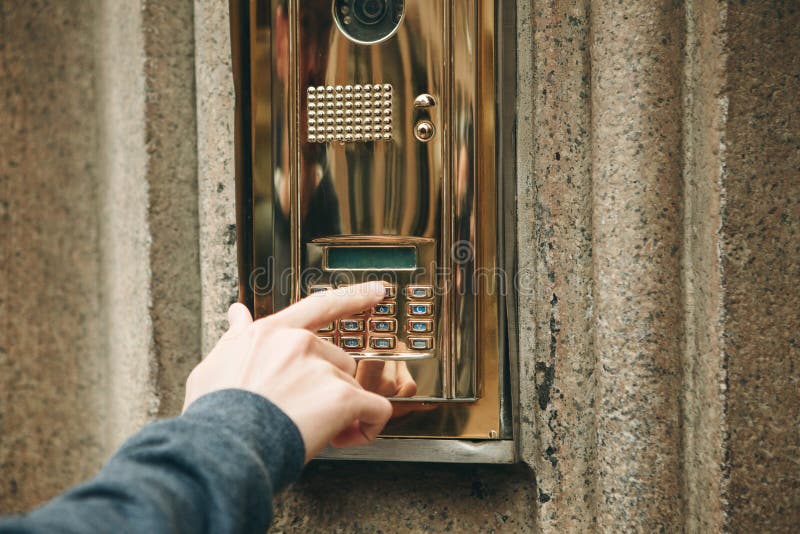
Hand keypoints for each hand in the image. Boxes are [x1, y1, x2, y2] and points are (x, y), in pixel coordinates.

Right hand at [183, 281, 392, 461]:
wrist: (221, 448)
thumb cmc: (214, 415)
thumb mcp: (214, 364)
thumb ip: (236, 336)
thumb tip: (236, 313)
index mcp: (271, 333)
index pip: (319, 306)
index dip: (352, 297)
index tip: (376, 291)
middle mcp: (299, 344)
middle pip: (338, 360)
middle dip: (327, 388)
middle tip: (304, 414)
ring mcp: (322, 369)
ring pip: (353, 387)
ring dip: (342, 410)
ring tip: (312, 430)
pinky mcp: (342, 397)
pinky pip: (375, 409)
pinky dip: (369, 426)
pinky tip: (348, 436)